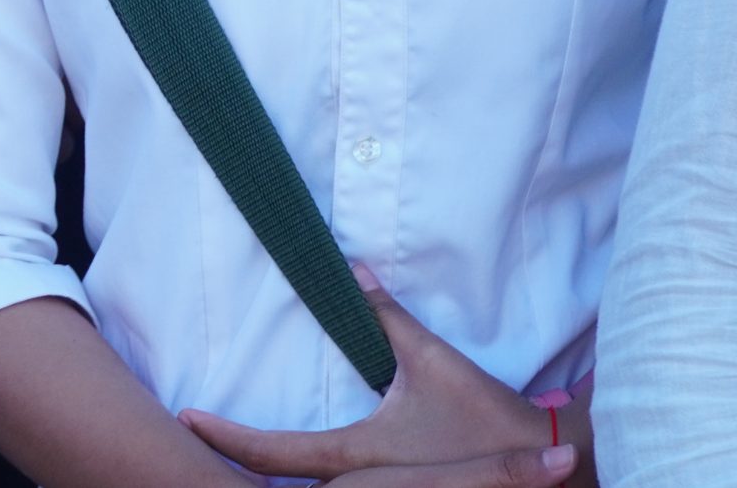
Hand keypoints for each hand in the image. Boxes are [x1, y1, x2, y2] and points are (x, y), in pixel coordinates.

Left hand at [179, 267, 584, 487]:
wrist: (551, 468)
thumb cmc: (488, 417)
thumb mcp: (432, 360)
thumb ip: (386, 315)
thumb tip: (354, 269)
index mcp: (357, 459)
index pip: (271, 454)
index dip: (224, 438)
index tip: (185, 419)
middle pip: (278, 487)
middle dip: (234, 467)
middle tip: (190, 443)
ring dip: (271, 480)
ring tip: (222, 459)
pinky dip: (304, 486)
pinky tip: (287, 479)